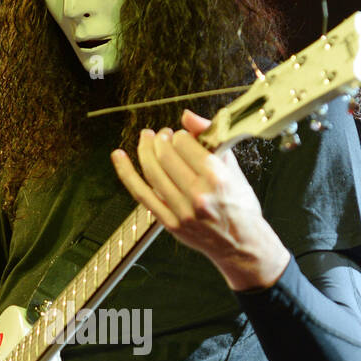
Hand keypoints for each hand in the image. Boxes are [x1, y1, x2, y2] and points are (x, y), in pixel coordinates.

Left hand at [110, 108, 290, 290]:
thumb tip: (186, 115)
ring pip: (152, 172)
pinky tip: (118, 156)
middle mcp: (198, 195)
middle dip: (161, 140)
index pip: (184, 143)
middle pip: (165, 155)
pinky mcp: (170, 223)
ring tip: (147, 138)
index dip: (180, 135)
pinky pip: (141, 195)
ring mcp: (182, 211)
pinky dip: (127, 173)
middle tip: (163, 135)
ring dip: (145, 150)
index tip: (183, 137)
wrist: (241, 244)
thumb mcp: (233, 168)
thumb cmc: (240, 204)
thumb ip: (211, 139)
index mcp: (216, 177)